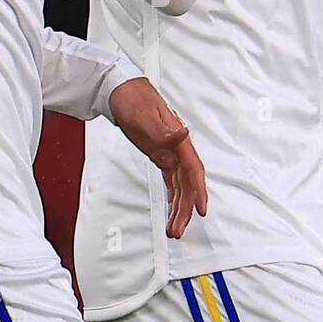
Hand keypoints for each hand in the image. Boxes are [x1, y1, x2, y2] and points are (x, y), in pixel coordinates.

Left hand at [108, 77, 207, 238]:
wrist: (121, 90)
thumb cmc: (133, 99)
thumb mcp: (144, 114)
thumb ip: (163, 129)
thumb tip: (182, 134)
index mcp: (179, 139)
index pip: (193, 169)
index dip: (198, 191)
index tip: (201, 210)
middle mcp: (178, 149)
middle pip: (187, 184)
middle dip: (185, 209)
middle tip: (177, 231)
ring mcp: (170, 153)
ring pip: (179, 186)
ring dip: (178, 208)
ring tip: (174, 230)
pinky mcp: (161, 155)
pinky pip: (171, 181)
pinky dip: (172, 197)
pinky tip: (172, 211)